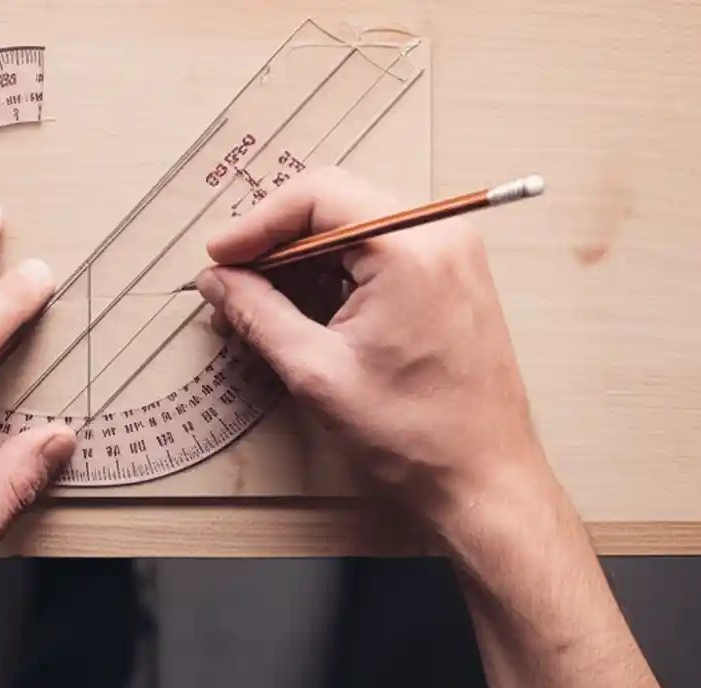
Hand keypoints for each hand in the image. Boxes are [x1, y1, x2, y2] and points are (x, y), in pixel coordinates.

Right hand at [196, 167, 547, 522]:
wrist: (485, 479)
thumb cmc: (414, 435)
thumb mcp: (316, 371)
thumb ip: (258, 313)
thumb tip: (216, 281)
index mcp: (408, 249)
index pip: (317, 195)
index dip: (256, 222)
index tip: (221, 257)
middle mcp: (439, 235)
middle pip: (336, 202)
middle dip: (276, 238)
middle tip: (233, 277)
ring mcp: (453, 253)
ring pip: (356, 225)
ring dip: (304, 256)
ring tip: (261, 300)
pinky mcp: (454, 276)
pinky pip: (383, 249)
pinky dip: (338, 270)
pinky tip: (306, 306)